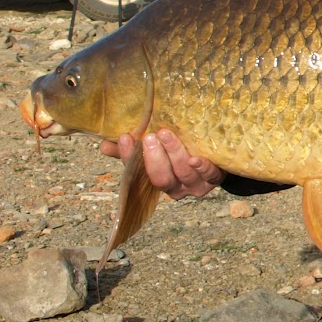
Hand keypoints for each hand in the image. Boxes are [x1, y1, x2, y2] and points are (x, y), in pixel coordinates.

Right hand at [99, 130, 223, 200]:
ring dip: (175, 153)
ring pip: (183, 173)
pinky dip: (202, 168)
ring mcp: (196, 184)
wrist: (217, 155)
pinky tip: (197, 159)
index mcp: (156, 179)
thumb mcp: (157, 148)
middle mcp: (175, 187)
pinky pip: (210, 176)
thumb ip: (134, 147)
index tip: (126, 138)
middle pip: (161, 178)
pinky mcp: (215, 178)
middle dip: (154, 158)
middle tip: (150, 137)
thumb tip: (105, 144)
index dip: (129, 157)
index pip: (137, 172)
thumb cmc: (181, 151)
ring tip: (167, 134)